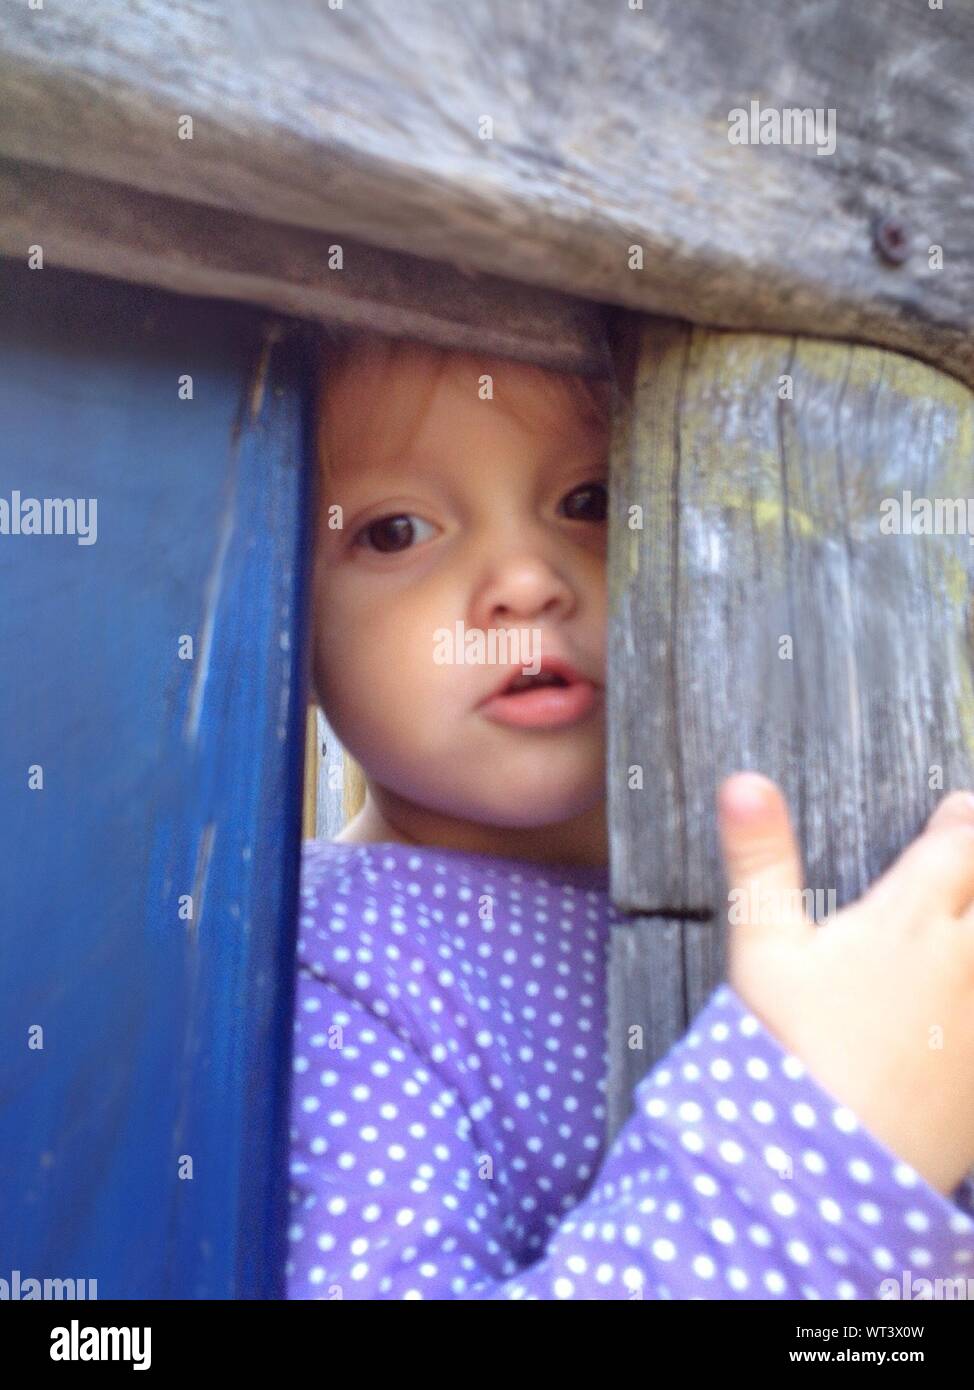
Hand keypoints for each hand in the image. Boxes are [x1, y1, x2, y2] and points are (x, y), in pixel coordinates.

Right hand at [717, 772, 973, 1195]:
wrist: (826, 1169)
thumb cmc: (788, 1048)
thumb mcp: (762, 949)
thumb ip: (761, 860)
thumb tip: (744, 780)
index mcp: (909, 920)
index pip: (961, 842)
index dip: (962, 818)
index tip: (956, 810)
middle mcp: (966, 959)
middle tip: (961, 869)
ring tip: (960, 925)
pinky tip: (957, 1005)